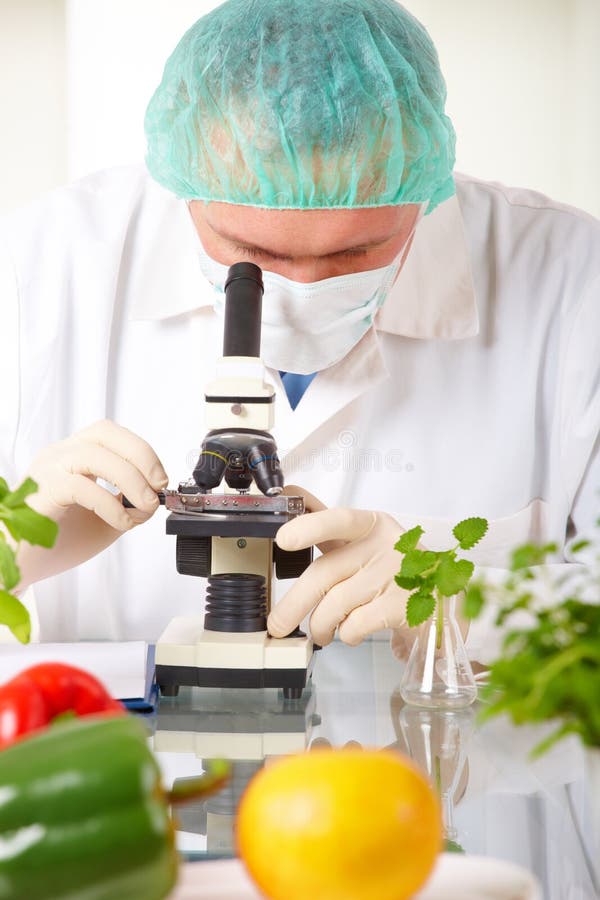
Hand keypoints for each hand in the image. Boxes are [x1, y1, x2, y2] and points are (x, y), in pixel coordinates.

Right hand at [15, 420, 167, 588]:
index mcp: (73, 457)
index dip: (142, 452)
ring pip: (95, 454)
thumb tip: (154, 498)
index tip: (161, 480)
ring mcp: (47, 471)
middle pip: (105, 433)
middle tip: (158, 487)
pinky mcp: (41, 494)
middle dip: (141, 456)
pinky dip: (109, 504)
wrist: (18, 568)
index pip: (111, 434)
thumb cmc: (55, 543)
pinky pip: (80, 487)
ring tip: (144, 507)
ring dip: (131, 479)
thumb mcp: (105, 521)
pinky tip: (120, 522)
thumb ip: (129, 505)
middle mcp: (58, 456)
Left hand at [267, 486, 409, 645]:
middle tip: (276, 624)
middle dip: (293, 604)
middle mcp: (382, 547)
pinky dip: (346, 633)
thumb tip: (290, 493)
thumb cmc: (390, 564)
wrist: (439, 596)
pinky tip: (349, 631)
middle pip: (325, 573)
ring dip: (320, 625)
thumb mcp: (362, 538)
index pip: (338, 519)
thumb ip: (326, 522)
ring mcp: (394, 577)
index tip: (284, 539)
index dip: (309, 527)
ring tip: (320, 632)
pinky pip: (355, 624)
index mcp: (370, 524)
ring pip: (335, 605)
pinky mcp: (400, 607)